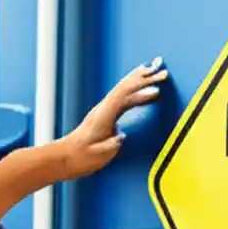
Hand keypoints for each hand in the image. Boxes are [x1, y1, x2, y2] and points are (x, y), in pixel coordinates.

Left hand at [57, 58, 169, 180]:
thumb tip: (121, 136)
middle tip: (162, 71)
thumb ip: (111, 145)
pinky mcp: (106, 114)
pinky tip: (142, 89)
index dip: (141, 88)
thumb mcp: (98, 154)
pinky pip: (124, 96)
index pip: (124, 95)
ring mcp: (104, 110)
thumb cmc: (80, 157)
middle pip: (126, 87)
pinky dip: (135, 89)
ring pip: (125, 89)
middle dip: (145, 78)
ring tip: (154, 71)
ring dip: (140, 79)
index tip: (158, 85)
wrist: (65, 157)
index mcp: (103, 115)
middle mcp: (104, 108)